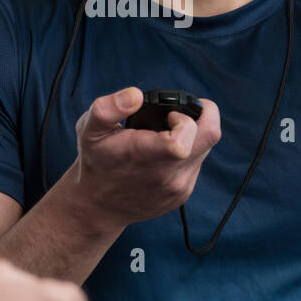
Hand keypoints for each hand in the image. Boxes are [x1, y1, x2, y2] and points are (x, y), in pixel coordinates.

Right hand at [64, 86, 221, 229]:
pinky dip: (189, 152)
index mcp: (145, 157)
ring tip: (168, 132)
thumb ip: (109, 107)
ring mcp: (178, 188)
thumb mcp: (90, 129)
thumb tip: (136, 95)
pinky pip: (197, 164)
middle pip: (211, 136)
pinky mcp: (183, 194)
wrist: (97, 205)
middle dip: (204, 115)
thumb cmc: (96, 161)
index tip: (170, 115)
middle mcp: (167, 176)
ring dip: (194, 135)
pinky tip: (166, 152)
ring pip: (207, 149)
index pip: (183, 141)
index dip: (185, 119)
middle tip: (181, 112)